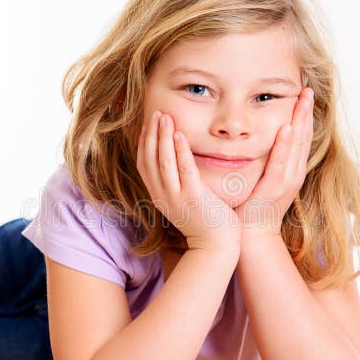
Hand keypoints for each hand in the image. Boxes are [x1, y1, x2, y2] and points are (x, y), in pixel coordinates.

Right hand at [137, 110, 240, 250]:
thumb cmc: (206, 222)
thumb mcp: (184, 201)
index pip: (143, 165)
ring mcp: (176, 197)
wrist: (216, 246)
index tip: (148, 124)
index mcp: (159, 196)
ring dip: (161, 137)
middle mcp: (163, 196)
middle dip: (151, 134)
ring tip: (165, 116)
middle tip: (156, 113)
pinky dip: (179, 150)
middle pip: (149, 160)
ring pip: (162, 161)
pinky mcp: (193, 197)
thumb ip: (179, 184)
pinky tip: (179, 134)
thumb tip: (179, 164)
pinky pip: (183, 169)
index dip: (143, 143)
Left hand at [234, 87, 314, 236]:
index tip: (303, 94)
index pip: (300, 137)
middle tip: (307, 88)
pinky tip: (286, 128)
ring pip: (296, 145)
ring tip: (302, 99)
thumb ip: (265, 160)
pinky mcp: (273, 188)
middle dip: (305, 111)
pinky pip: (280, 162)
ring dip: (300, 121)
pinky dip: (285, 145)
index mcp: (290, 170)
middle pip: (303, 136)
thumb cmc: (251, 207)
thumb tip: (259, 140)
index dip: (303, 115)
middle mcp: (293, 173)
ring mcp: (285, 181)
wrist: (250, 235)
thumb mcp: (262, 178)